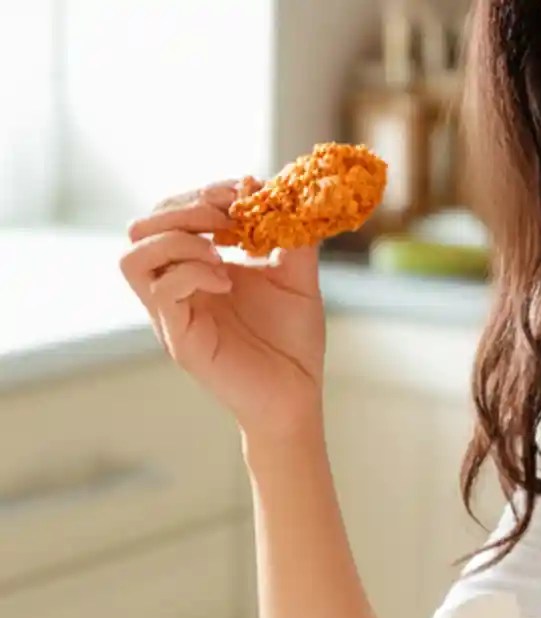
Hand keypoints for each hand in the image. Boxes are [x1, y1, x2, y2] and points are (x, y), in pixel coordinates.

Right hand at [121, 180, 326, 435]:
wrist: (298, 395)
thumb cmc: (292, 340)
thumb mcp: (297, 275)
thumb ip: (291, 234)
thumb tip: (284, 190)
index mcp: (196, 267)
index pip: (170, 212)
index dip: (203, 192)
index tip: (245, 191)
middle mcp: (176, 287)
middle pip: (141, 226)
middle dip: (185, 207)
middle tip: (230, 216)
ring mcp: (172, 313)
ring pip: (133, 255)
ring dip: (179, 238)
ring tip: (221, 249)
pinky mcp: (178, 337)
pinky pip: (161, 291)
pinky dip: (193, 272)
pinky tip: (228, 280)